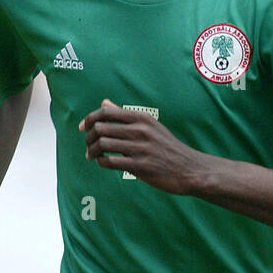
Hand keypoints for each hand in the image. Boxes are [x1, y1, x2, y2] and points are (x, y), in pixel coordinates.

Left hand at [78, 100, 209, 194]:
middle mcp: (140, 130)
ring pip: (103, 144)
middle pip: (101, 128)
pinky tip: (103, 163)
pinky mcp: (141, 166)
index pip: (106, 112)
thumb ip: (125, 115)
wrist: (190, 169)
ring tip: (92, 156)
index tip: (83, 128)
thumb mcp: (150, 126)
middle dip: (88, 137)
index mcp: (142, 118)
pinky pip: (111, 162)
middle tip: (88, 146)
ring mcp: (141, 148)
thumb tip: (104, 102)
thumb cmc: (167, 148)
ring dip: (92, 151)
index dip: (90, 119)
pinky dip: (101, 162)